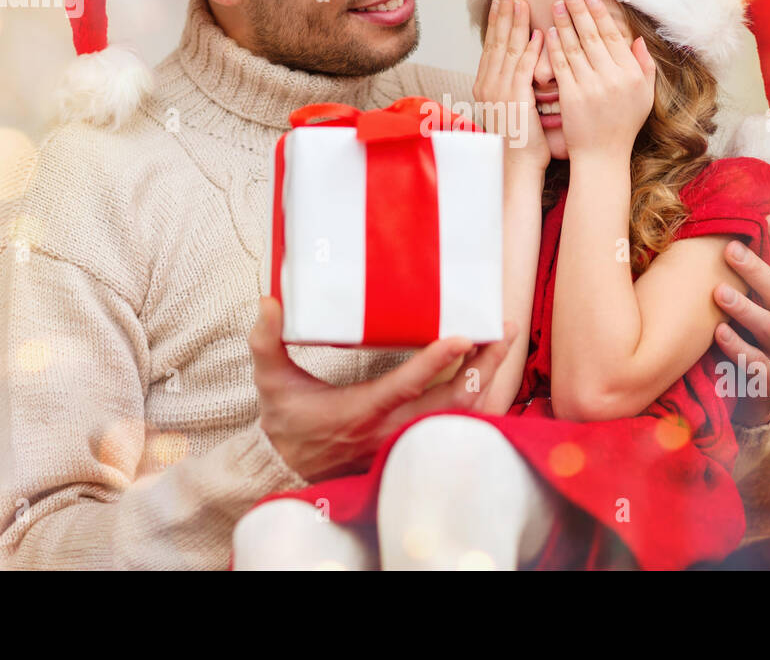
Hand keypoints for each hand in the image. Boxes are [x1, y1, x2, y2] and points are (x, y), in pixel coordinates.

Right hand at [249, 296, 520, 481]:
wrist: (288, 466)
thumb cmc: (286, 420)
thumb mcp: (271, 381)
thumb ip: (267, 342)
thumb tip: (269, 302)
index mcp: (362, 411)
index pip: (407, 386)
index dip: (436, 361)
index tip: (463, 335)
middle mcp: (392, 429)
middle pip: (452, 401)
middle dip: (482, 365)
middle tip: (502, 328)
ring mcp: (407, 439)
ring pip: (462, 414)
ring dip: (486, 379)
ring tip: (502, 342)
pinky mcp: (414, 441)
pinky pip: (458, 423)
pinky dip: (478, 398)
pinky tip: (490, 372)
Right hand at [474, 0, 548, 171]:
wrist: (516, 165)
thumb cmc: (520, 141)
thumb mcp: (513, 107)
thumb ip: (515, 85)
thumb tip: (524, 69)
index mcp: (485, 86)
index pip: (491, 46)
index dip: (497, 23)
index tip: (503, 2)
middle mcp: (487, 85)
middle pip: (496, 41)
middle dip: (503, 14)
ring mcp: (499, 90)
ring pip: (507, 49)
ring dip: (515, 23)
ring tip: (520, 1)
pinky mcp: (514, 98)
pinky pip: (523, 67)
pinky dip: (530, 49)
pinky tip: (539, 33)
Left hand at [543, 0, 655, 160]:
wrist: (602, 155)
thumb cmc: (624, 125)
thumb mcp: (645, 96)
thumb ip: (645, 66)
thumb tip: (637, 39)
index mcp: (631, 74)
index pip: (613, 36)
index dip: (600, 14)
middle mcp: (612, 78)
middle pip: (592, 36)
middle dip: (579, 9)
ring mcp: (591, 87)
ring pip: (574, 47)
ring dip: (564, 23)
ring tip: (556, 5)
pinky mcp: (571, 97)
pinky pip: (561, 66)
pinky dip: (554, 47)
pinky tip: (548, 33)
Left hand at [712, 216, 769, 425]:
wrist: (751, 390)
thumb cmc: (744, 331)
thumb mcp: (749, 300)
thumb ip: (742, 274)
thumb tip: (717, 227)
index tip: (766, 217)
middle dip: (757, 270)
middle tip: (731, 249)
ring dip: (744, 307)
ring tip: (719, 292)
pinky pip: (757, 363)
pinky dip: (738, 347)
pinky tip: (718, 333)